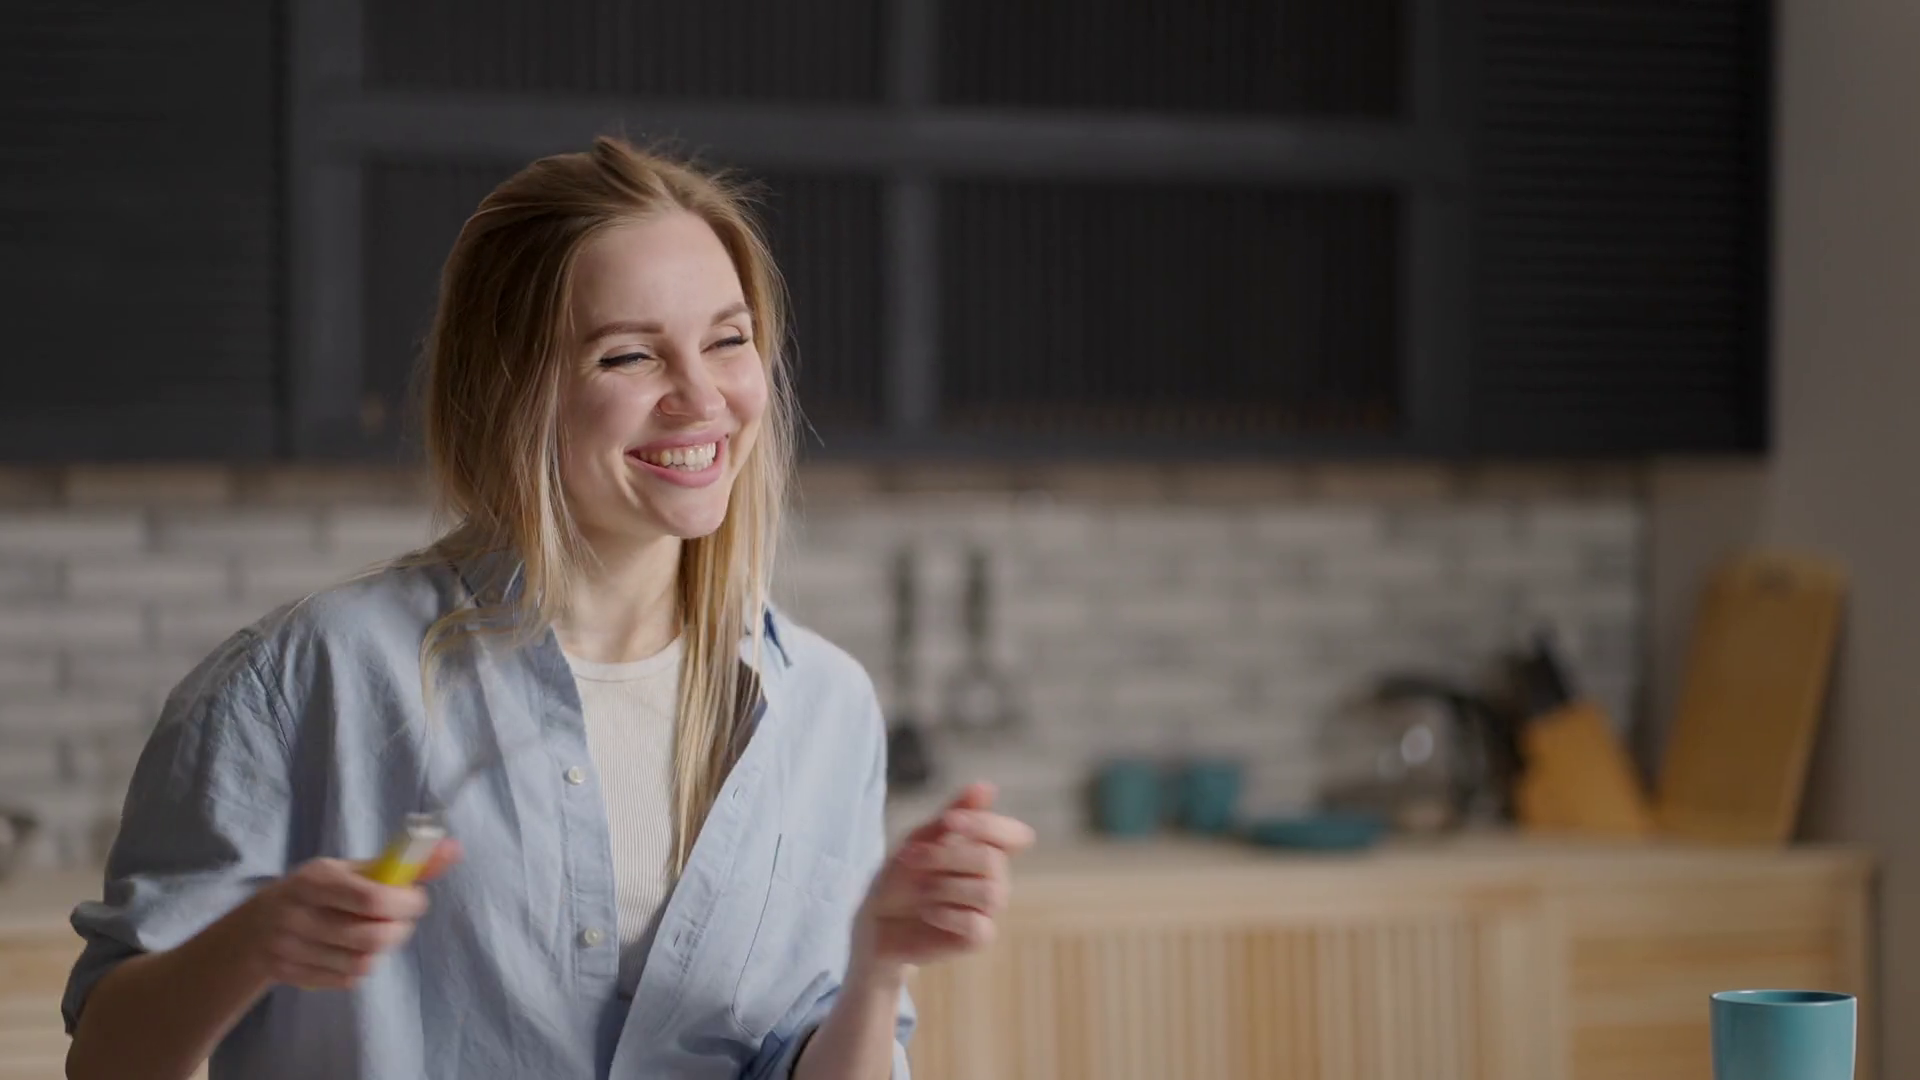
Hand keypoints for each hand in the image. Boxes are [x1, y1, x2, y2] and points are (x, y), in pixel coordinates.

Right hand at [242, 838, 460, 990]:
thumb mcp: (349, 870)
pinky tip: (353, 952)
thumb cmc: (315, 891)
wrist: (255, 928)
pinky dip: (361, 967)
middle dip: (399, 930)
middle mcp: (298, 914)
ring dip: (381, 950)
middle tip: (400, 921)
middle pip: (372, 937)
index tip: (417, 901)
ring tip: (374, 934)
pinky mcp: (290, 974)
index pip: (372, 899)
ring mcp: (290, 948)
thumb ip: (401, 864)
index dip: (406, 904)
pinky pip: (346, 980)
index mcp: (315, 879)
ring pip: (362, 963)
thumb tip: (454, 849)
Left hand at [853, 783, 1033, 976]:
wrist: (876, 920)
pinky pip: (977, 925)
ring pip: (989, 893)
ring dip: (943, 886)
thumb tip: (986, 786)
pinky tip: (928, 912)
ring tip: (919, 890)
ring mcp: (988, 910)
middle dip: (945, 855)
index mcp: (986, 848)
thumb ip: (954, 814)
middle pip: (991, 859)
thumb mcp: (920, 839)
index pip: (1013, 834)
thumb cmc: (902, 875)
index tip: (949, 820)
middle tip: (910, 857)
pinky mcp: (978, 938)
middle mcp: (995, 877)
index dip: (987, 825)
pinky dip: (947, 915)